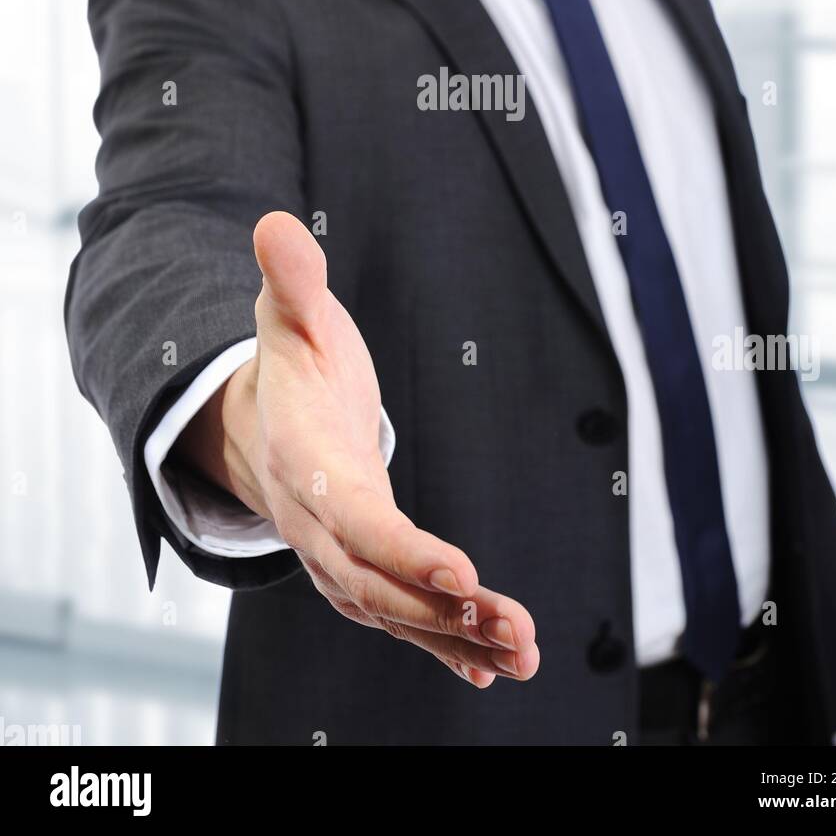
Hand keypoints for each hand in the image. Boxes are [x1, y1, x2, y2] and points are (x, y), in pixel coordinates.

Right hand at [209, 210, 539, 688]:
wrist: (257, 421)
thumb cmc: (291, 362)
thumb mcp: (290, 314)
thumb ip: (290, 279)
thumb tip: (274, 222)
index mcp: (303, 461)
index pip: (355, 517)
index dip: (405, 550)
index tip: (462, 574)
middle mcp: (314, 522)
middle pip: (377, 583)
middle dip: (445, 614)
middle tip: (518, 632)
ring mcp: (333, 554)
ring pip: (392, 611)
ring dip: (456, 639)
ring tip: (525, 655)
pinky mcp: (357, 568)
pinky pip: (399, 616)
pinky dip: (443, 645)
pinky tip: (495, 665)